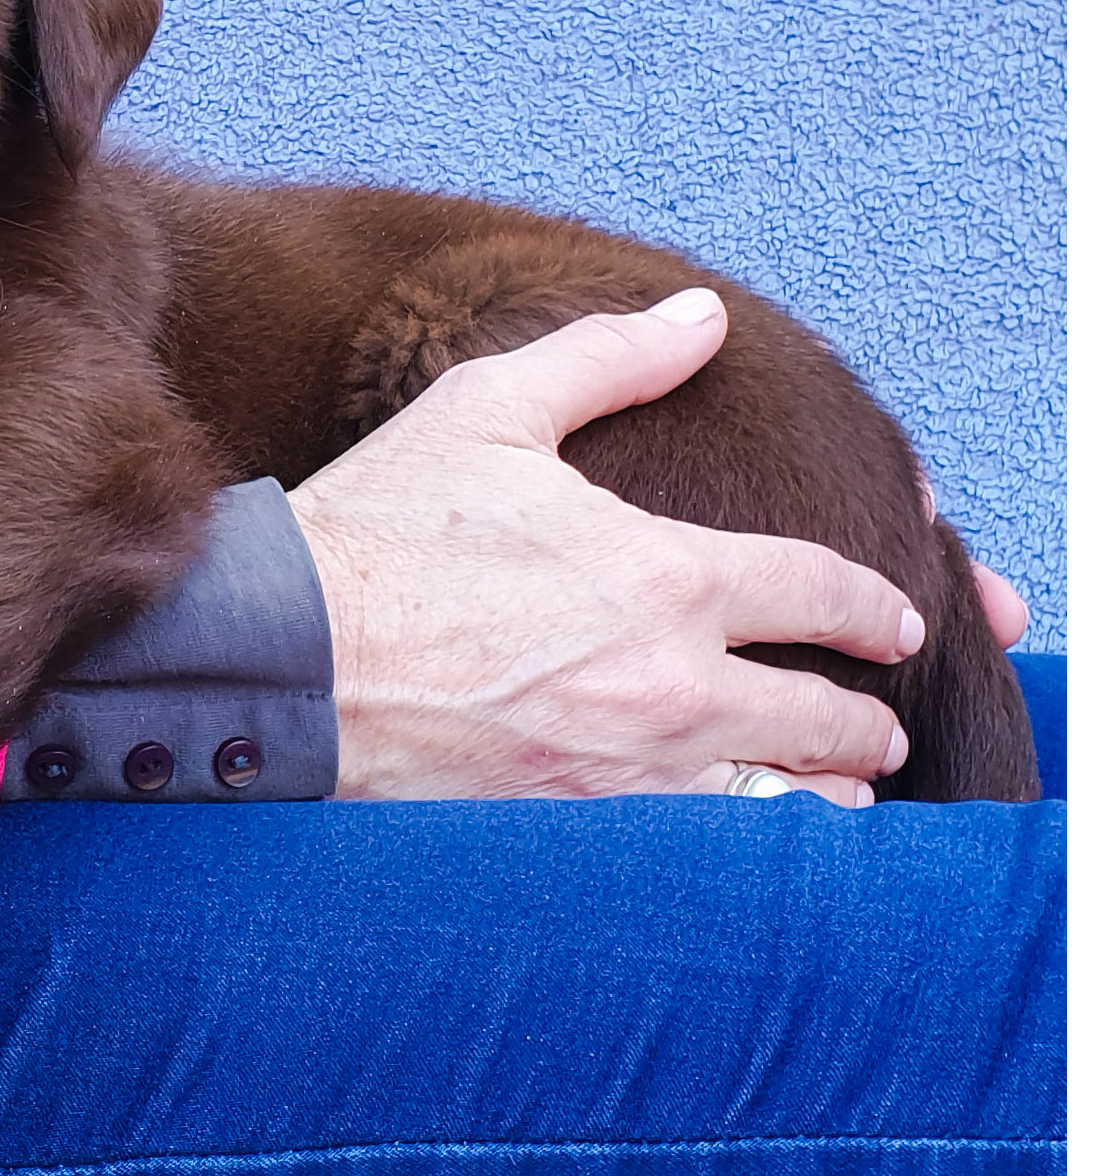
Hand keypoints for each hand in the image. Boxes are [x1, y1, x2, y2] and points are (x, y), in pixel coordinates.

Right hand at [290, 287, 944, 808]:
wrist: (281, 657)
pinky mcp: (575, 834)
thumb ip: (608, 359)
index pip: (823, 592)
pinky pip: (703, 859)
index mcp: (663, 574)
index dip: (877, 606)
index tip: (894, 619)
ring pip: (783, 805)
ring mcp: (626, 773)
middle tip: (878, 725)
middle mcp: (669, 683)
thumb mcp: (487, 411)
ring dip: (822, 796)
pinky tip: (739, 839)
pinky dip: (741, 849)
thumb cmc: (376, 529)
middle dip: (868, 721)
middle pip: (828, 717)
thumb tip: (701, 317)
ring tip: (829, 792)